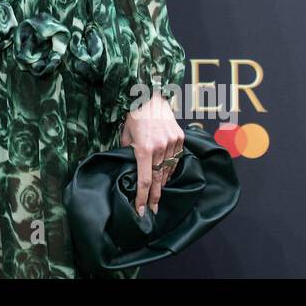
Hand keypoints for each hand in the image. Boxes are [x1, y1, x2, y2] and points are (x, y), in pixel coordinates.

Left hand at [120, 89, 184, 218]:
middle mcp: (159, 147)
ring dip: (163, 183)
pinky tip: (166, 175)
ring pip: (168, 170)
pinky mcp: (179, 138)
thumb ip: (128, 151)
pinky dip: (171, 169)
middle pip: (158, 179)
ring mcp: (172, 143)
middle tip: (153, 210)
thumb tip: (130, 167)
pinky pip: (176, 159)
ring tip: (158, 194)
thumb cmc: (135, 115)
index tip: (142, 210)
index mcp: (143, 148)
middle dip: (155, 197)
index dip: (143, 197)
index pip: (145, 179)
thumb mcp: (125, 134)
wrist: (151, 95)